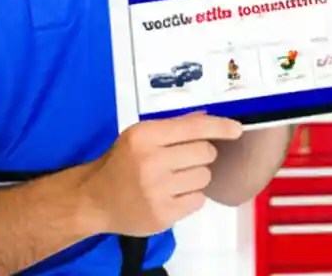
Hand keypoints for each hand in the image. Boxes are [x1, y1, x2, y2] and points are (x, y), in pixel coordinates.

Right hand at [81, 111, 242, 235]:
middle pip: (205, 153)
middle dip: (201, 155)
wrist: (95, 199)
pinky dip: (190, 197)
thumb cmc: (120, 164)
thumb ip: (173, 126)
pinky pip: (198, 200)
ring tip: (174, 179)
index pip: (194, 128)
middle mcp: (151, 161)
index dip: (220, 127)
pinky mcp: (163, 214)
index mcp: (145, 136)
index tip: (237, 129)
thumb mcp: (139, 136)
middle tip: (183, 159)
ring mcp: (157, 191)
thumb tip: (208, 117)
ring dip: (196, 177)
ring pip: (204, 177)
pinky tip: (172, 194)